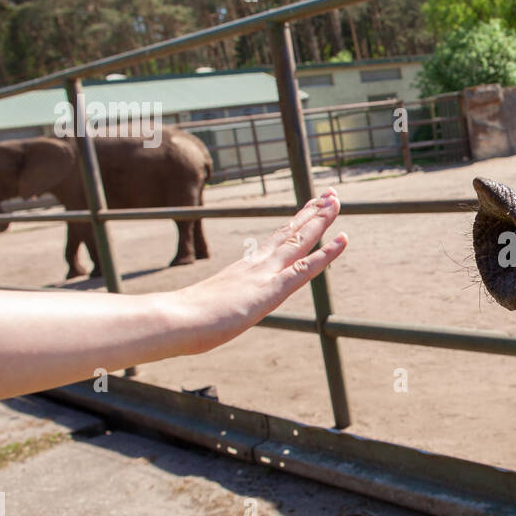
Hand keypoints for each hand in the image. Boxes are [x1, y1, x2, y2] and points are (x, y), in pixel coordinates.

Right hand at [171, 187, 347, 353]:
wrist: (173, 321)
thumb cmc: (181, 320)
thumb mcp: (205, 308)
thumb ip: (212, 304)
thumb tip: (203, 311)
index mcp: (243, 269)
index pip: (274, 241)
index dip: (294, 224)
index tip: (308, 208)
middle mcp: (256, 265)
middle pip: (290, 233)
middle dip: (312, 213)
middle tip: (330, 194)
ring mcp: (265, 274)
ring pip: (300, 240)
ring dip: (321, 221)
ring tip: (337, 201)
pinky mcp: (272, 290)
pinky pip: (306, 268)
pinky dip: (327, 253)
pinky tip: (343, 240)